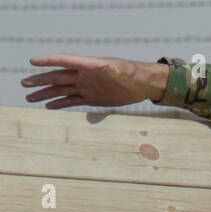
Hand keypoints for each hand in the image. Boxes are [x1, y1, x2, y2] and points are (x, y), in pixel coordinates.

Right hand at [22, 53, 168, 108]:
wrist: (142, 84)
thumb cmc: (134, 74)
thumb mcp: (124, 70)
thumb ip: (114, 70)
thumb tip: (109, 68)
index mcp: (88, 66)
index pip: (64, 61)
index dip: (48, 61)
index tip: (33, 62)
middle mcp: (84, 76)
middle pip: (57, 77)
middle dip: (41, 80)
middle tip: (24, 83)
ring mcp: (86, 87)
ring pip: (61, 90)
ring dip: (46, 94)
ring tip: (29, 97)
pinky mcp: (92, 98)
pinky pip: (72, 101)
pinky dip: (60, 103)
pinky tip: (48, 107)